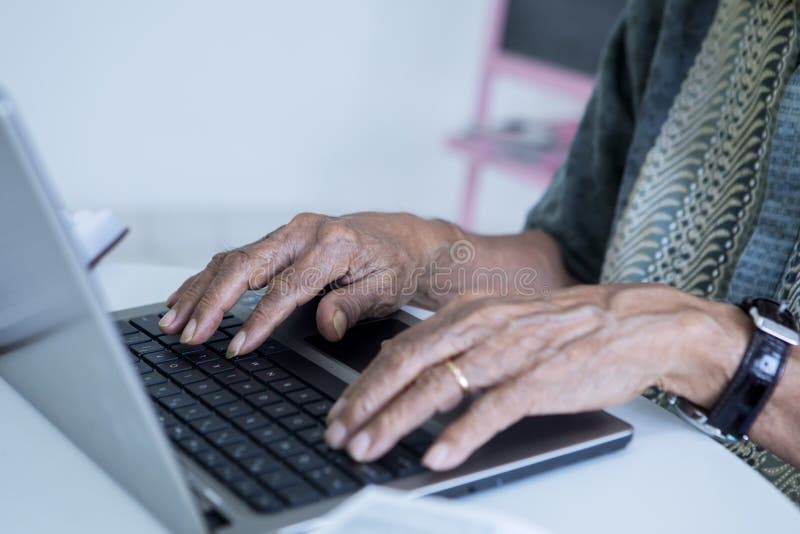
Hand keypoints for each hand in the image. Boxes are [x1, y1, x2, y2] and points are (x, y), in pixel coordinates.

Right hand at [158, 212, 460, 355]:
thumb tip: (326, 326)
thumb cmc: (396, 266)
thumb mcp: (387, 289)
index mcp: (332, 244)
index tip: (236, 348)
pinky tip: (185, 297)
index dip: (259, 320)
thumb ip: (354, 306)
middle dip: (211, 302)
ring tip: (173, 322)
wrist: (403, 241)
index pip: (287, 287)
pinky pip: (237, 258)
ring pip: (233, 260)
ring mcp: (288, 233)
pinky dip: (208, 279)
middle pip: (246, 266)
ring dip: (200, 291)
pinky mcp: (279, 240)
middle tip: (187, 334)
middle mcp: (304, 232)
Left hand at [324, 284, 751, 470]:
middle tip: (338, 435)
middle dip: (366, 404)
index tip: (339, 412)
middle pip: (408, 364)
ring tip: (369, 449)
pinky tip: (436, 456)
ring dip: (397, 420)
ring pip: (439, 385)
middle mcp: (481, 325)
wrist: (633, 321)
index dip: (363, 384)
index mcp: (467, 311)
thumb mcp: (499, 320)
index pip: (400, 348)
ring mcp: (511, 350)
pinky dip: (460, 434)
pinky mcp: (542, 377)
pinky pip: (492, 409)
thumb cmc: (562, 327)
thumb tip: (403, 366)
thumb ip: (453, 340)